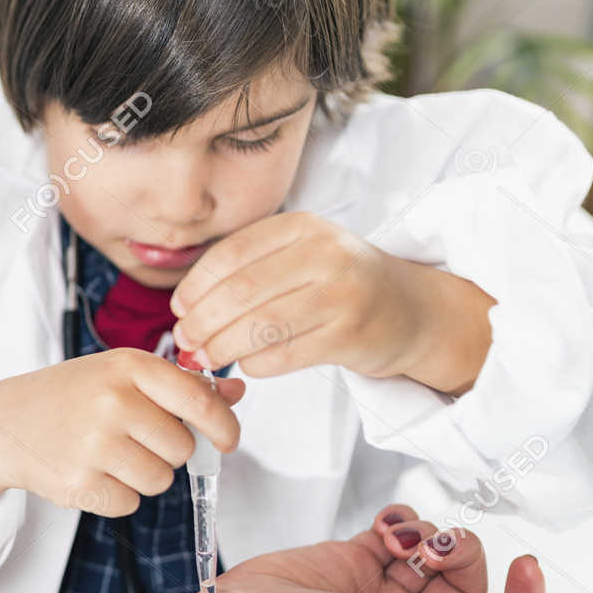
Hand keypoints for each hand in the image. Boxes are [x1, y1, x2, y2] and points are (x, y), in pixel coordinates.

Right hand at [0, 349, 244, 537]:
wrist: (3, 423)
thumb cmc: (70, 395)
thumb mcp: (120, 375)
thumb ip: (180, 385)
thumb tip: (238, 391)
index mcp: (129, 366)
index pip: (201, 402)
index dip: (225, 426)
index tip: (227, 441)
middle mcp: (113, 402)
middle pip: (182, 449)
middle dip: (167, 452)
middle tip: (131, 438)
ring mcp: (94, 444)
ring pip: (160, 481)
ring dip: (143, 475)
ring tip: (108, 454)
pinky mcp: (79, 483)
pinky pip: (131, 503)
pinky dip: (117, 495)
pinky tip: (90, 471)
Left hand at [167, 211, 494, 392]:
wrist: (413, 310)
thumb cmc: (340, 284)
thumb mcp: (299, 255)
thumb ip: (248, 270)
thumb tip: (183, 309)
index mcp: (302, 227)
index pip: (230, 254)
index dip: (195, 286)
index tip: (180, 309)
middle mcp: (325, 253)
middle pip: (240, 292)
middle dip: (202, 322)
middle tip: (184, 342)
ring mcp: (342, 294)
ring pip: (259, 326)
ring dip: (222, 347)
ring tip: (205, 358)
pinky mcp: (350, 335)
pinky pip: (284, 355)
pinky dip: (255, 364)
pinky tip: (248, 365)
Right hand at [204, 501, 545, 592]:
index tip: (527, 568)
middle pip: (467, 580)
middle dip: (463, 554)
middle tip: (439, 549)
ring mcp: (382, 589)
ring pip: (434, 549)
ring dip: (428, 534)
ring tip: (402, 541)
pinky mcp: (354, 558)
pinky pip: (397, 529)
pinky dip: (400, 520)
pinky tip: (387, 527)